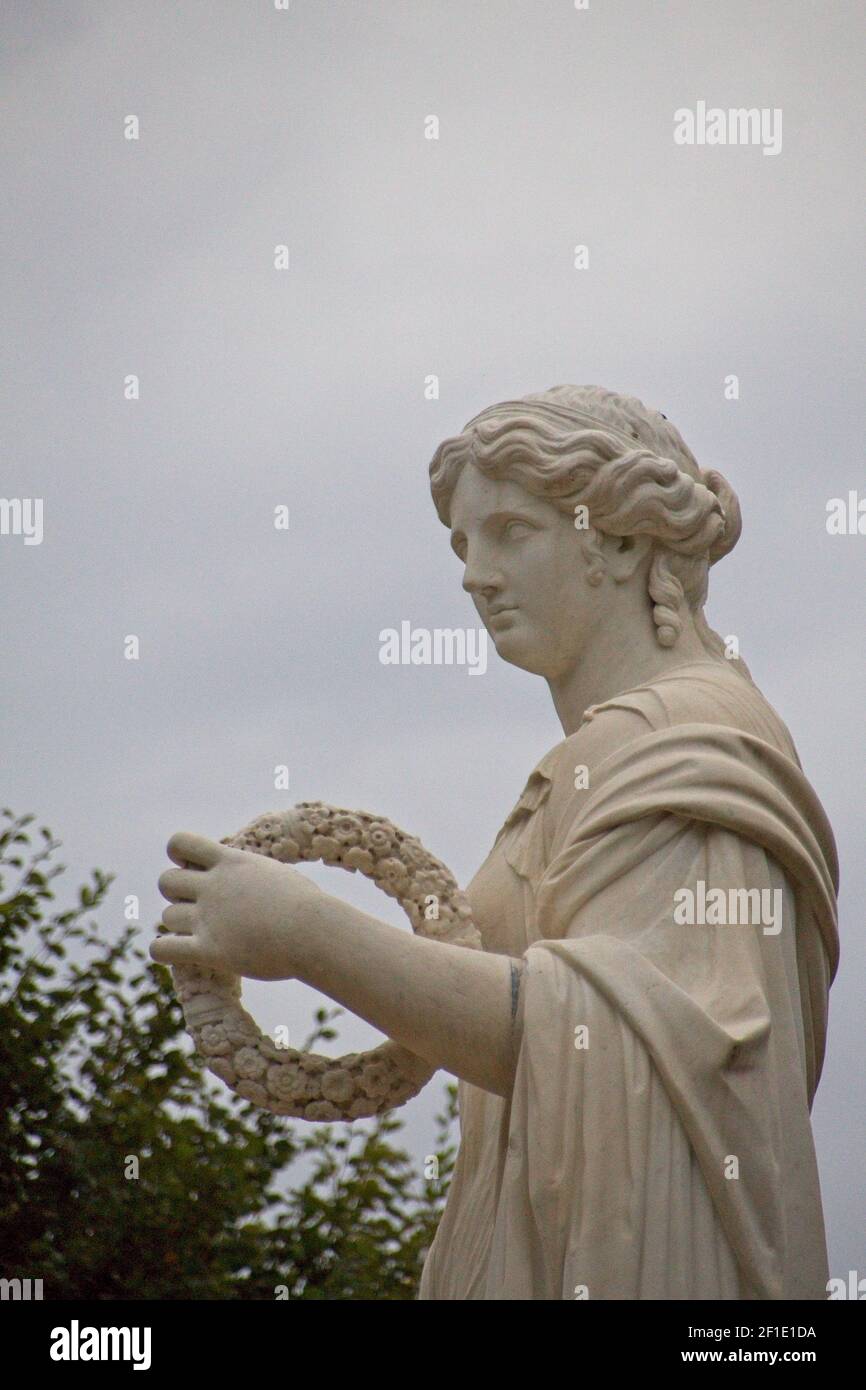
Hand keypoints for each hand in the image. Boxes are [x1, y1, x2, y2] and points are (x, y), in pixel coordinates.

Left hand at [150, 831, 323, 979]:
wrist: (315, 932)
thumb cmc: (308, 906)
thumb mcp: (277, 875)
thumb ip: (252, 874)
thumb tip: (249, 879)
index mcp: (231, 861)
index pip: (179, 843)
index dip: (180, 856)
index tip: (195, 870)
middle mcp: (214, 886)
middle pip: (166, 881)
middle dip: (177, 894)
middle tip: (200, 907)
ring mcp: (209, 917)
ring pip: (166, 917)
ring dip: (178, 926)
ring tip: (201, 933)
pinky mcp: (209, 949)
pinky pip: (163, 948)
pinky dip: (163, 951)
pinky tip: (177, 952)